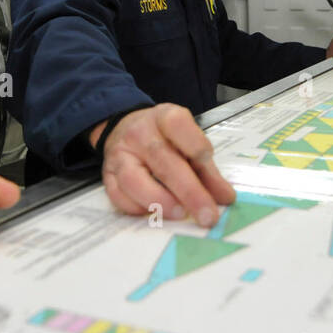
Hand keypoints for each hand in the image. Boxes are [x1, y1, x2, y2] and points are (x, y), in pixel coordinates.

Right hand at [91, 104, 235, 227]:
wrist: (124, 129)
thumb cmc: (163, 138)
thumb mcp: (187, 142)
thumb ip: (206, 170)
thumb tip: (225, 198)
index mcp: (164, 117)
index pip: (178, 125)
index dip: (196, 147)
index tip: (210, 166)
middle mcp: (139, 134)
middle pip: (162, 160)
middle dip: (189, 192)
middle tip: (208, 215)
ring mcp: (120, 154)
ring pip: (133, 180)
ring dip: (159, 201)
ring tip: (180, 214)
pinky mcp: (107, 175)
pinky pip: (118, 196)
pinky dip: (139, 209)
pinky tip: (156, 214)